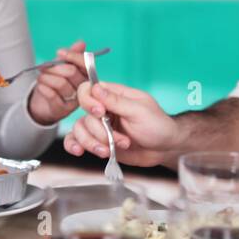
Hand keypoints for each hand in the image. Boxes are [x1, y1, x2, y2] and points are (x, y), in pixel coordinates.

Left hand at [27, 40, 89, 124]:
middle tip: (44, 68)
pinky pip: (53, 96)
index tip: (59, 52)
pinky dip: (44, 88)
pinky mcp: (63, 110)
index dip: (73, 56)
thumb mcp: (61, 66)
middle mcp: (83, 89)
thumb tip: (82, 43)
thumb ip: (71, 55)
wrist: (42, 103)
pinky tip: (41, 86)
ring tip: (40, 77)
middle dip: (54, 67)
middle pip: (71, 72)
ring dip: (46, 77)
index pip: (85, 64)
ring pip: (61, 83)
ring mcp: (74, 101)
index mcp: (86, 76)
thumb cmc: (54, 82)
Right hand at [63, 81, 181, 166]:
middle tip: (121, 140)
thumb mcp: (139, 111)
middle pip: (84, 116)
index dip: (89, 101)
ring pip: (79, 130)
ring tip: (108, 151)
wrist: (164, 149)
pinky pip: (77, 141)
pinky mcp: (99, 142)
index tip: (100, 113)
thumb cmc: (158, 126)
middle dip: (100, 132)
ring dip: (91, 143)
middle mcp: (104, 110)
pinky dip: (74, 146)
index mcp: (114, 96)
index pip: (88, 90)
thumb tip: (96, 87)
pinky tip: (79, 151)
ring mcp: (100, 127)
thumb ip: (116, 101)